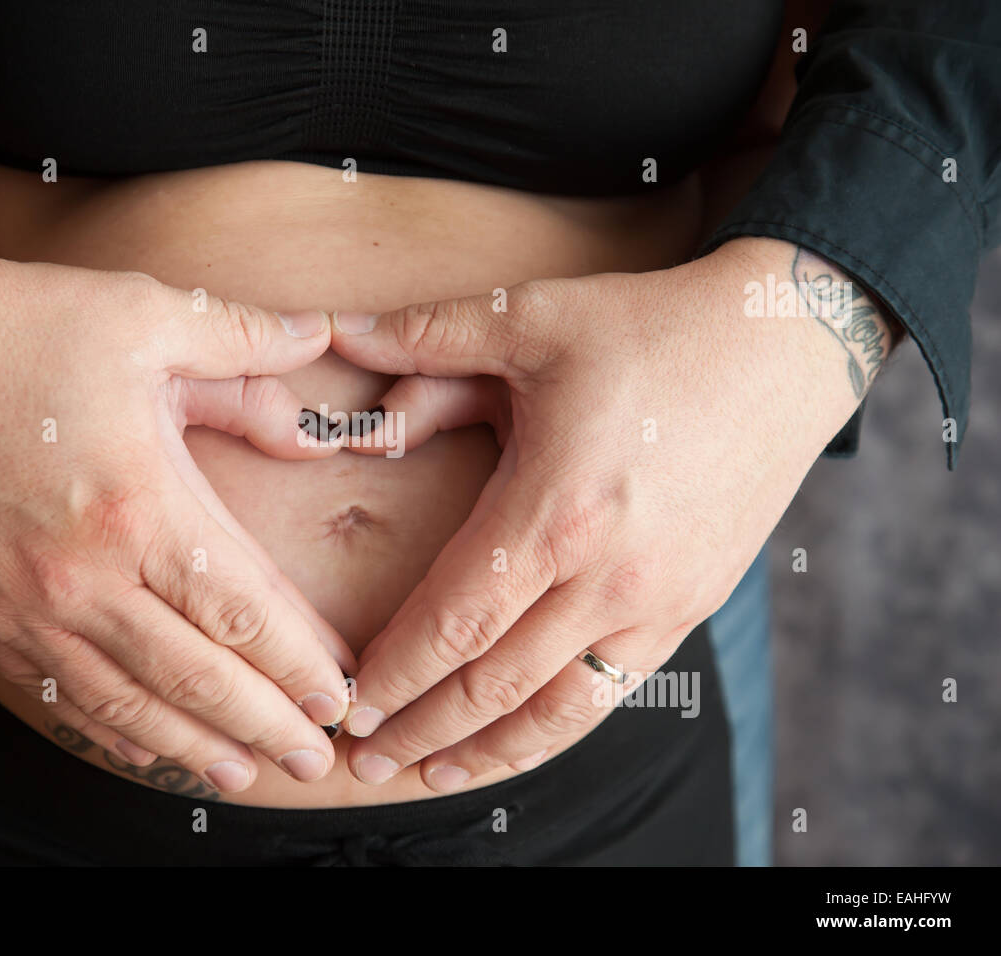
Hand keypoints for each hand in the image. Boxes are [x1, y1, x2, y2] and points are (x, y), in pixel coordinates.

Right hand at [0, 206, 355, 791]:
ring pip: (129, 705)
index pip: (244, 613)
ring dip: (198, 746)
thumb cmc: (13, 328)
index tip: (341, 695)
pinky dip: (113, 731)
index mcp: (139, 506)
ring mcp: (22, 610)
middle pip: (198, 679)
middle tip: (318, 759)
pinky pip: (57, 698)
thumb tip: (325, 336)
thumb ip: (244, 341)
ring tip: (247, 771)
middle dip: (268, 726)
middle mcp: (82, 577)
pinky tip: (149, 748)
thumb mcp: (141, 315)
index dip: (301, 664)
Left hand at [330, 237, 897, 789]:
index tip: (348, 704)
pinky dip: (554, 731)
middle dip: (418, 729)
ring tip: (429, 774)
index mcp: (556, 510)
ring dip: (484, 753)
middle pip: (492, 684)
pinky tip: (516, 742)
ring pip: (555, 711)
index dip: (394, 674)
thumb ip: (427, 339)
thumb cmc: (650, 330)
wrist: (784, 347)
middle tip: (360, 759)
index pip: (452, 623)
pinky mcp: (690, 609)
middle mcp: (608, 576)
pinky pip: (610, 693)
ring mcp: (657, 602)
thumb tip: (338, 336)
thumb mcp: (531, 318)